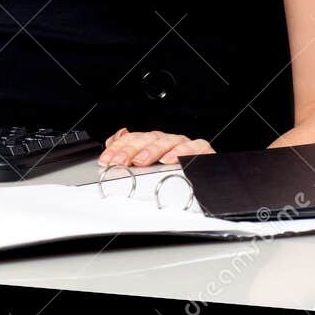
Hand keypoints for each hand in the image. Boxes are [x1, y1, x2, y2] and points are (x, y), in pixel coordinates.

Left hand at [97, 128, 214, 167]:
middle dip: (130, 149)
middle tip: (120, 161)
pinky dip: (181, 152)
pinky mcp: (201, 150)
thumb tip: (110, 144)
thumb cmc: (177, 170)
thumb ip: (130, 154)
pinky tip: (170, 160)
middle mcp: (167, 140)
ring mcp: (183, 144)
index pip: (132, 138)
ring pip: (166, 141)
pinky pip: (193, 147)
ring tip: (141, 161)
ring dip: (152, 150)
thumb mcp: (150, 165)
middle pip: (146, 138)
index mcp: (153, 142)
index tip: (107, 159)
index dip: (118, 147)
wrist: (207, 176)